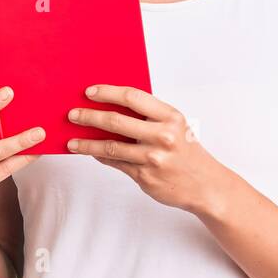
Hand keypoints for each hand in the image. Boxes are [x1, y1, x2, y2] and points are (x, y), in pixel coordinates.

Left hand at [67, 84, 227, 213]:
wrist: (205, 185)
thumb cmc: (188, 153)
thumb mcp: (177, 127)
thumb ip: (150, 117)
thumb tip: (113, 107)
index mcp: (170, 117)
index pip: (133, 97)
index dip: (108, 92)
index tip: (90, 92)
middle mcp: (162, 136)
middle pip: (116, 121)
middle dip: (89, 116)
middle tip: (73, 115)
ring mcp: (152, 158)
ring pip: (110, 146)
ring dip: (87, 142)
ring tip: (72, 141)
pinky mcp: (145, 176)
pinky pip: (116, 163)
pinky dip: (100, 156)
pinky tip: (91, 152)